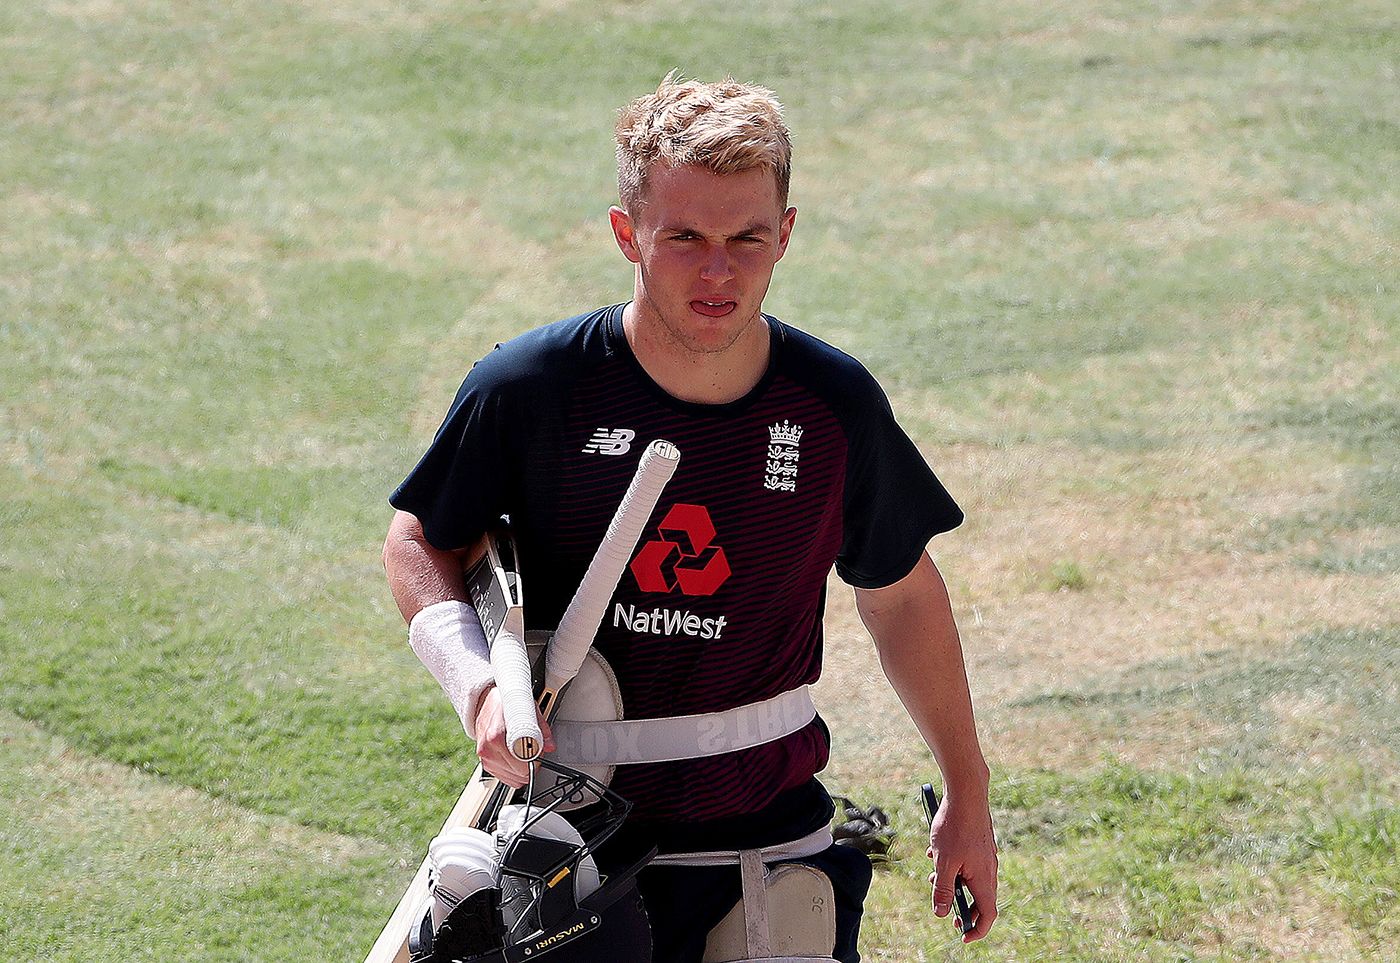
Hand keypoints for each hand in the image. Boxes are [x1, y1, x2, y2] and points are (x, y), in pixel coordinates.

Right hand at [472, 686, 554, 788]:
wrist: (487, 702)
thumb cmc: (506, 704)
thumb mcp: (528, 708)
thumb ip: (541, 728)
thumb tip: (549, 745)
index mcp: (496, 734)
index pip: (520, 760)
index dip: (535, 758)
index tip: (539, 751)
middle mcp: (487, 748)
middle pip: (519, 773)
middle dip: (531, 765)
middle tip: (535, 751)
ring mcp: (485, 757)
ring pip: (513, 779)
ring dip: (523, 770)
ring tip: (526, 753)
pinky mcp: (485, 763)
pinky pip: (505, 778)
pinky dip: (515, 773)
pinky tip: (518, 760)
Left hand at [927, 789, 998, 942]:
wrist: (967, 793)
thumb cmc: (955, 827)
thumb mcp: (943, 862)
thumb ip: (942, 889)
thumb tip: (941, 913)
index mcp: (984, 879)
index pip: (988, 914)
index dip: (976, 930)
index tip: (962, 936)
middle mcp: (989, 869)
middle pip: (979, 898)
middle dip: (958, 904)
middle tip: (942, 906)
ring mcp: (985, 856)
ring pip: (970, 878)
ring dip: (951, 880)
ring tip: (932, 872)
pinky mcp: (980, 844)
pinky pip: (967, 862)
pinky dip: (952, 864)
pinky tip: (935, 852)